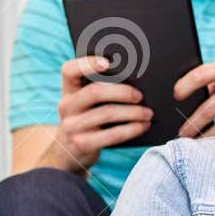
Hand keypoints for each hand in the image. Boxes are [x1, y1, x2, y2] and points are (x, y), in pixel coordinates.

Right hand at [43, 55, 151, 172]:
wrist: (70, 153)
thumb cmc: (87, 120)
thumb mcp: (86, 105)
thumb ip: (100, 90)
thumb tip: (135, 80)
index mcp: (68, 90)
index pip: (69, 70)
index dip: (87, 64)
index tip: (108, 62)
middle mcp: (66, 106)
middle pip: (95, 92)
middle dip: (122, 92)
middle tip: (140, 95)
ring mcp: (72, 126)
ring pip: (107, 113)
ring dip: (132, 112)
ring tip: (148, 112)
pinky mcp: (82, 144)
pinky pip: (112, 135)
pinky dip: (131, 129)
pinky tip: (143, 126)